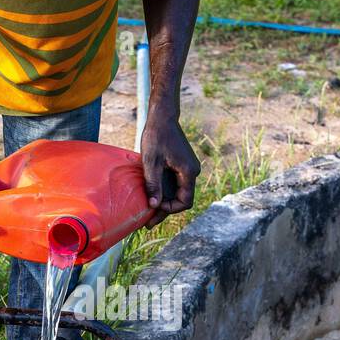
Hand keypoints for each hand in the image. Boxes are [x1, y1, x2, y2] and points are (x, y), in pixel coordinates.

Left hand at [140, 114, 200, 228]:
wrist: (163, 117)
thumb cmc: (157, 136)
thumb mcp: (151, 162)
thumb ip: (153, 184)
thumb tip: (154, 206)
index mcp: (189, 172)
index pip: (185, 201)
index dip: (169, 209)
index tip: (153, 208)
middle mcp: (192, 172)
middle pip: (182, 199)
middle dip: (165, 210)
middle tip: (148, 222)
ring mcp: (188, 168)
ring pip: (178, 192)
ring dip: (164, 201)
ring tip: (147, 211)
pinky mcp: (182, 165)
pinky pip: (175, 183)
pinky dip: (164, 191)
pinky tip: (152, 196)